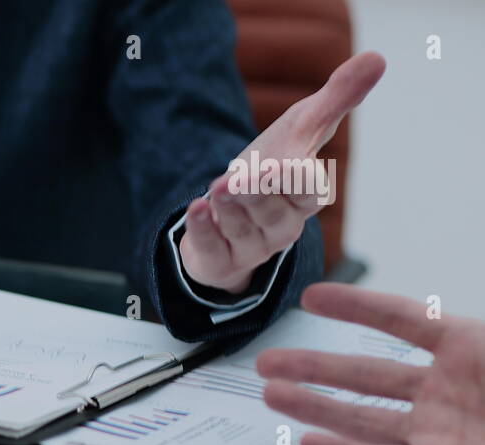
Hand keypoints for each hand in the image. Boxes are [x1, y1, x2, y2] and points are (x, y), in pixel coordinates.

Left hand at [179, 52, 385, 292]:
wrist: (234, 210)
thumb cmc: (276, 165)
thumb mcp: (304, 128)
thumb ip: (335, 99)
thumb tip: (377, 58)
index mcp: (306, 196)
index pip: (311, 192)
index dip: (302, 182)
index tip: (294, 166)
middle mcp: (283, 224)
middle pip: (274, 213)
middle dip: (260, 195)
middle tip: (245, 179)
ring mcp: (252, 245)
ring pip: (243, 229)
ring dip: (230, 210)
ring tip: (218, 188)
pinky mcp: (220, 258)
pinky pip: (212, 247)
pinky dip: (203, 229)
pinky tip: (196, 207)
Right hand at [256, 283, 484, 444]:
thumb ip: (479, 332)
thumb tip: (433, 306)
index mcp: (471, 348)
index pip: (401, 320)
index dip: (356, 307)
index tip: (315, 297)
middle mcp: (448, 389)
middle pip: (367, 373)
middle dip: (315, 364)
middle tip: (272, 358)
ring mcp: (441, 431)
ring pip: (363, 417)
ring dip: (315, 407)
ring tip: (273, 396)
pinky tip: (311, 443)